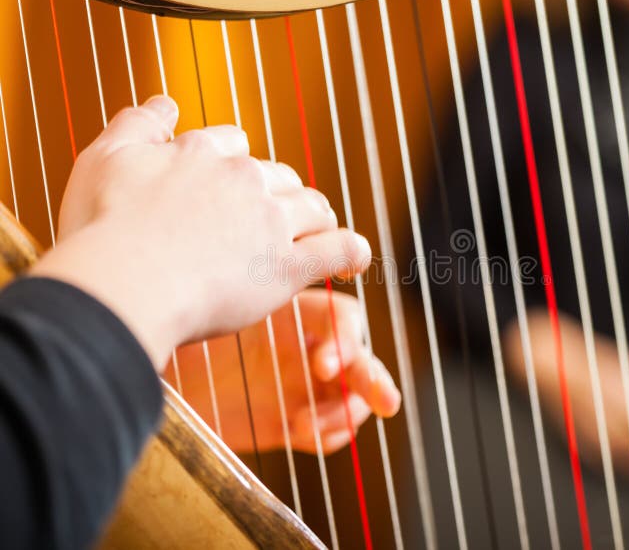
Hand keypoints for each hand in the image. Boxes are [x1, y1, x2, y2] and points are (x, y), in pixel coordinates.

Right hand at [32, 97, 371, 369]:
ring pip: (312, 207)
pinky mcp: (287, 266)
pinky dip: (351, 251)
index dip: (233, 163)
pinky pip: (335, 250)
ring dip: (314, 217)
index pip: (233, 144)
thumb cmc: (103, 228)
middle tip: (271, 218)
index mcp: (202, 153)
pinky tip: (355, 259)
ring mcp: (270, 222)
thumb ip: (136, 126)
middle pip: (279, 176)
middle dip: (278, 192)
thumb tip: (164, 101)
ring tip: (313, 233)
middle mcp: (243, 180)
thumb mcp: (103, 159)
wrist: (123, 282)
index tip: (230, 183)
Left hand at [178, 288, 401, 453]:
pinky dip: (329, 433)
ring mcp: (296, 385)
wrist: (147, 385)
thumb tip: (273, 290)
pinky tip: (303, 434)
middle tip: (385, 401)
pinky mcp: (287, 421)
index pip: (340, 317)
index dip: (345, 340)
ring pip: (349, 394)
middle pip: (357, 355)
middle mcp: (301, 347)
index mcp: (289, 312)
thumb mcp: (211, 316)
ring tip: (316, 427)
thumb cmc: (174, 339)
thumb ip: (245, 302)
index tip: (321, 368)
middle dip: (373, 376)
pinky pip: (329, 429)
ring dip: (350, 410)